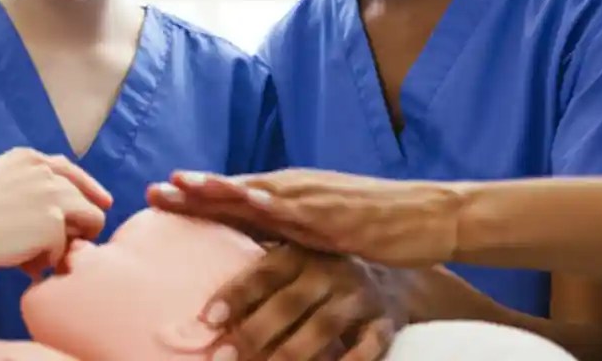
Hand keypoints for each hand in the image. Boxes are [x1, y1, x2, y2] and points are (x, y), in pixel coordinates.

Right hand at [0, 148, 111, 275]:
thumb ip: (26, 195)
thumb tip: (57, 224)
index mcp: (27, 158)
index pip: (70, 170)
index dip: (89, 190)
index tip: (102, 205)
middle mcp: (43, 170)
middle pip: (85, 198)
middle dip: (78, 226)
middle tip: (60, 252)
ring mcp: (50, 194)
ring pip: (88, 220)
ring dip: (69, 244)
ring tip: (42, 262)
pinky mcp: (52, 222)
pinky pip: (63, 249)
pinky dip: (48, 261)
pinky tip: (25, 268)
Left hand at [148, 169, 462, 266]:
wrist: (429, 214)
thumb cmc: (372, 224)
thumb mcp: (317, 226)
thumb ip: (284, 228)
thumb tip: (250, 236)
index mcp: (288, 194)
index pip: (231, 194)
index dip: (193, 194)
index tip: (154, 193)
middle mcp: (296, 191)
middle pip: (234, 189)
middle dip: (193, 190)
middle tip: (153, 189)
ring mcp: (317, 202)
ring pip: (260, 193)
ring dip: (223, 188)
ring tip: (187, 184)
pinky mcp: (341, 218)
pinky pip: (304, 212)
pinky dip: (277, 203)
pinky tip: (254, 200)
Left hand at [203, 244, 407, 360]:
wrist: (397, 275)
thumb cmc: (325, 272)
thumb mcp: (296, 261)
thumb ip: (259, 275)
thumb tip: (204, 312)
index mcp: (302, 252)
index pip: (264, 272)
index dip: (235, 294)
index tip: (207, 319)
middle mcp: (330, 270)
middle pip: (289, 303)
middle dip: (254, 333)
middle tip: (224, 358)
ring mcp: (359, 297)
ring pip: (323, 328)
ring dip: (290, 355)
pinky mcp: (385, 323)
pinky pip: (367, 348)